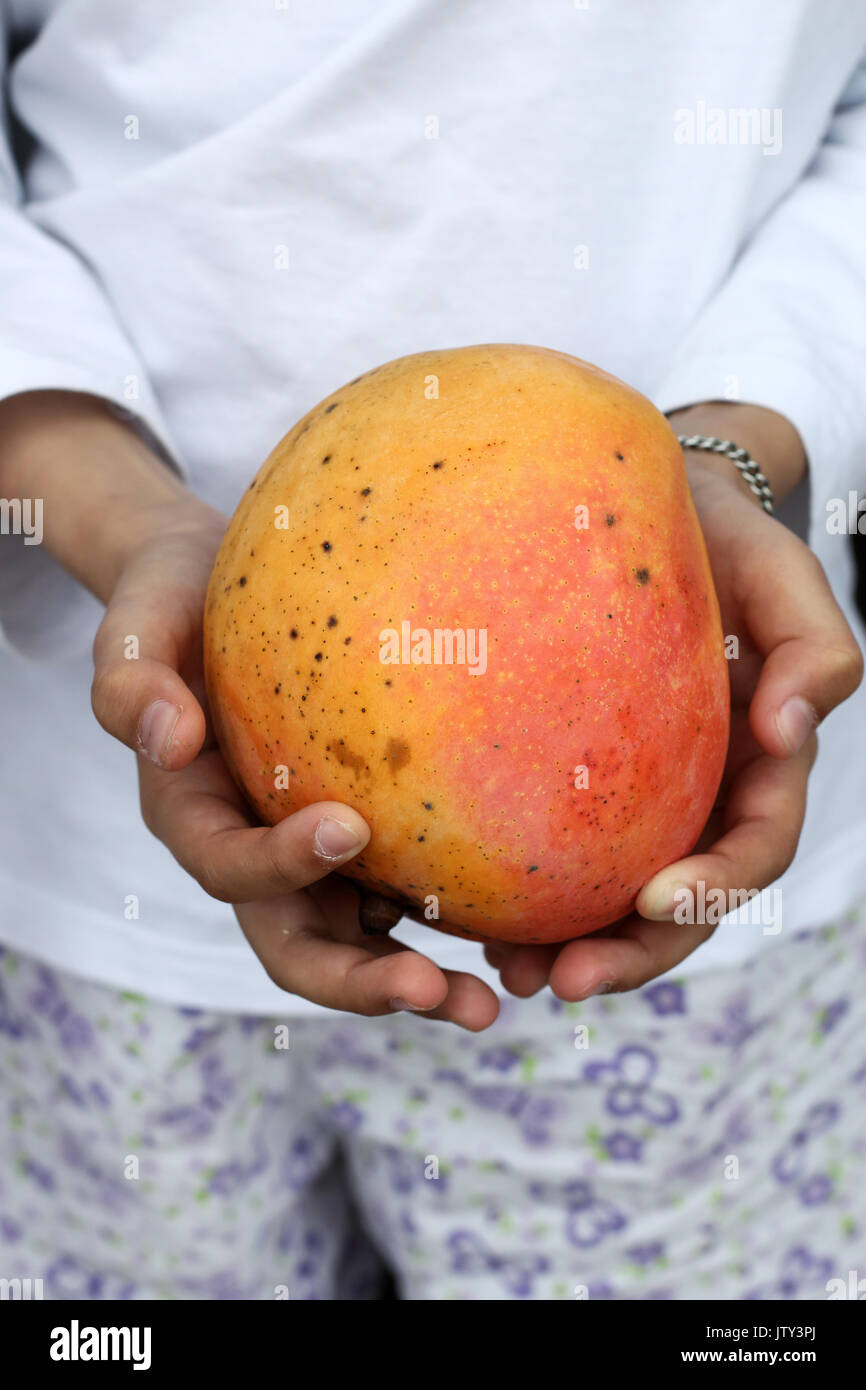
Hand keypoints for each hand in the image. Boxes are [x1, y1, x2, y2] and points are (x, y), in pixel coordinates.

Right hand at [91, 507, 499, 1029]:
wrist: (213, 591)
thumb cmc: (171, 600)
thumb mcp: (137, 620)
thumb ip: (130, 680)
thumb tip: (169, 741)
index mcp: (194, 817)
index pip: (228, 865)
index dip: (278, 865)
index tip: (347, 829)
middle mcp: (254, 853)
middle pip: (297, 945)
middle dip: (359, 983)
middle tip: (434, 994)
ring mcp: (314, 855)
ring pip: (363, 942)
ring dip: (421, 983)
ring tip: (491, 1004)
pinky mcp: (368, 835)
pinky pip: (410, 889)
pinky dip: (458, 923)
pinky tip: (522, 934)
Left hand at [484, 404, 863, 1001]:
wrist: (650, 509)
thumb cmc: (722, 539)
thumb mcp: (781, 573)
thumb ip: (816, 649)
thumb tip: (790, 730)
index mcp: (759, 768)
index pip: (751, 849)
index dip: (714, 889)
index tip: (653, 902)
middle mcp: (700, 799)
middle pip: (679, 905)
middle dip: (631, 955)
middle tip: (565, 982)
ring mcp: (638, 800)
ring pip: (612, 897)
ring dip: (569, 947)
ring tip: (508, 973)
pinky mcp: (572, 783)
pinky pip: (555, 852)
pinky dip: (524, 893)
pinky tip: (470, 918)